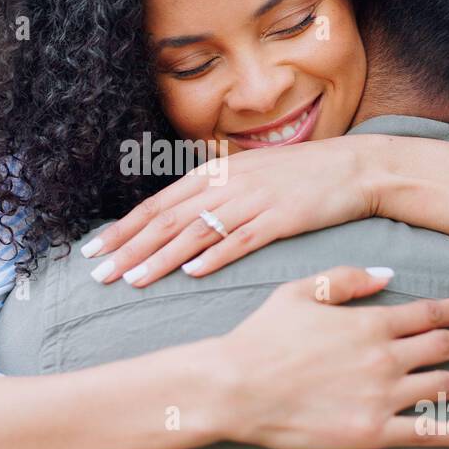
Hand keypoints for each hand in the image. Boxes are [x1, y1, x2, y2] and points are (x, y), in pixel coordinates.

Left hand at [85, 135, 397, 286]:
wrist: (355, 168)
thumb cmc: (301, 177)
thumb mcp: (249, 177)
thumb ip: (214, 196)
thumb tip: (179, 222)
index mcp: (215, 173)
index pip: (157, 204)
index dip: (122, 228)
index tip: (93, 251)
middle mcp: (228, 184)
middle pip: (168, 220)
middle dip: (129, 248)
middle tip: (98, 274)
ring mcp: (254, 200)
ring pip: (196, 232)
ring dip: (161, 259)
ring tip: (132, 280)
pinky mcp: (281, 218)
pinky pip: (241, 239)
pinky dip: (214, 255)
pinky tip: (191, 273)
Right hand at [210, 266, 448, 448]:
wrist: (236, 387)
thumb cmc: (261, 338)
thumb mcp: (299, 292)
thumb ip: (346, 279)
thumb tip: (388, 275)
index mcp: (368, 323)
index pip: (426, 314)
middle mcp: (383, 358)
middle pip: (444, 348)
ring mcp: (380, 397)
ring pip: (442, 388)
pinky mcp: (371, 431)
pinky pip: (422, 432)